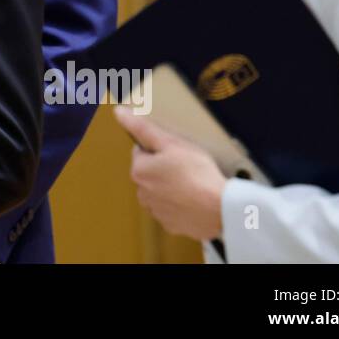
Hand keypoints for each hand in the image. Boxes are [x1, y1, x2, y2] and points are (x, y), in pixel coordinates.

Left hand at [114, 105, 226, 241]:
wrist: (220, 209)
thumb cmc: (197, 173)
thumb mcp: (171, 143)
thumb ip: (143, 128)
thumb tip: (119, 113)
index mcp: (139, 172)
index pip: (142, 152)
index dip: (160, 148)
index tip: (176, 151)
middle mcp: (142, 193)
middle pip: (151, 173)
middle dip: (164, 168)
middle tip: (187, 166)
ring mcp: (157, 211)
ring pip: (161, 192)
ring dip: (171, 187)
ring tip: (192, 183)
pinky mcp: (171, 225)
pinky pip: (173, 210)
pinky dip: (180, 205)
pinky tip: (194, 199)